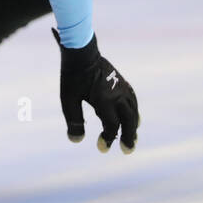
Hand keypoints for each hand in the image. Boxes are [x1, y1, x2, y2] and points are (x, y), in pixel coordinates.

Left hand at [53, 30, 138, 151]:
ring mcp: (122, 87)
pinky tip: (132, 115)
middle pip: (128, 120)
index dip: (108, 139)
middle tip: (127, 150)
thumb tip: (76, 141)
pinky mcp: (122, 81)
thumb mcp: (68, 99)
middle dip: (128, 136)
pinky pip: (133, 99)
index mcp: (105, 100)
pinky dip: (134, 111)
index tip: (101, 148)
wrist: (81, 51)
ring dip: (133, 125)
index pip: (112, 126)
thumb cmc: (72, 76)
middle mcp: (118, 95)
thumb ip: (73, 120)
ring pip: (133, 110)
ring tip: (132, 137)